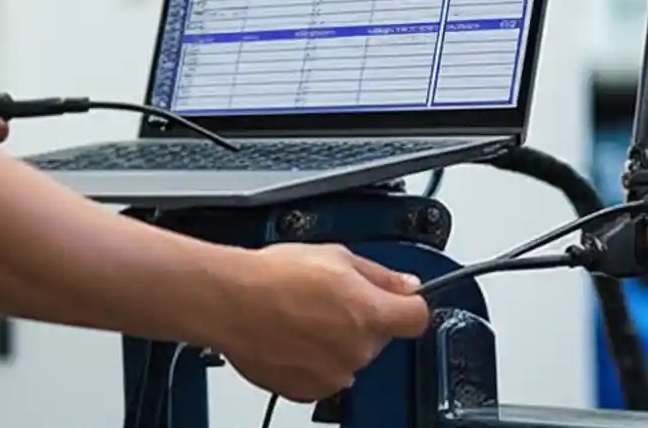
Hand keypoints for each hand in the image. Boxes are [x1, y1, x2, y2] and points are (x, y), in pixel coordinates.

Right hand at [214, 243, 429, 401]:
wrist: (229, 302)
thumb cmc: (274, 277)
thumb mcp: (337, 256)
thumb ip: (380, 275)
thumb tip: (406, 284)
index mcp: (371, 315)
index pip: (417, 318)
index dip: (408, 304)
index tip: (399, 299)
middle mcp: (358, 351)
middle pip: (380, 336)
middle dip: (364, 318)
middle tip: (332, 298)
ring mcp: (333, 374)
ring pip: (351, 356)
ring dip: (338, 340)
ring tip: (305, 316)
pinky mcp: (308, 390)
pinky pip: (326, 374)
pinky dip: (315, 360)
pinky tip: (294, 336)